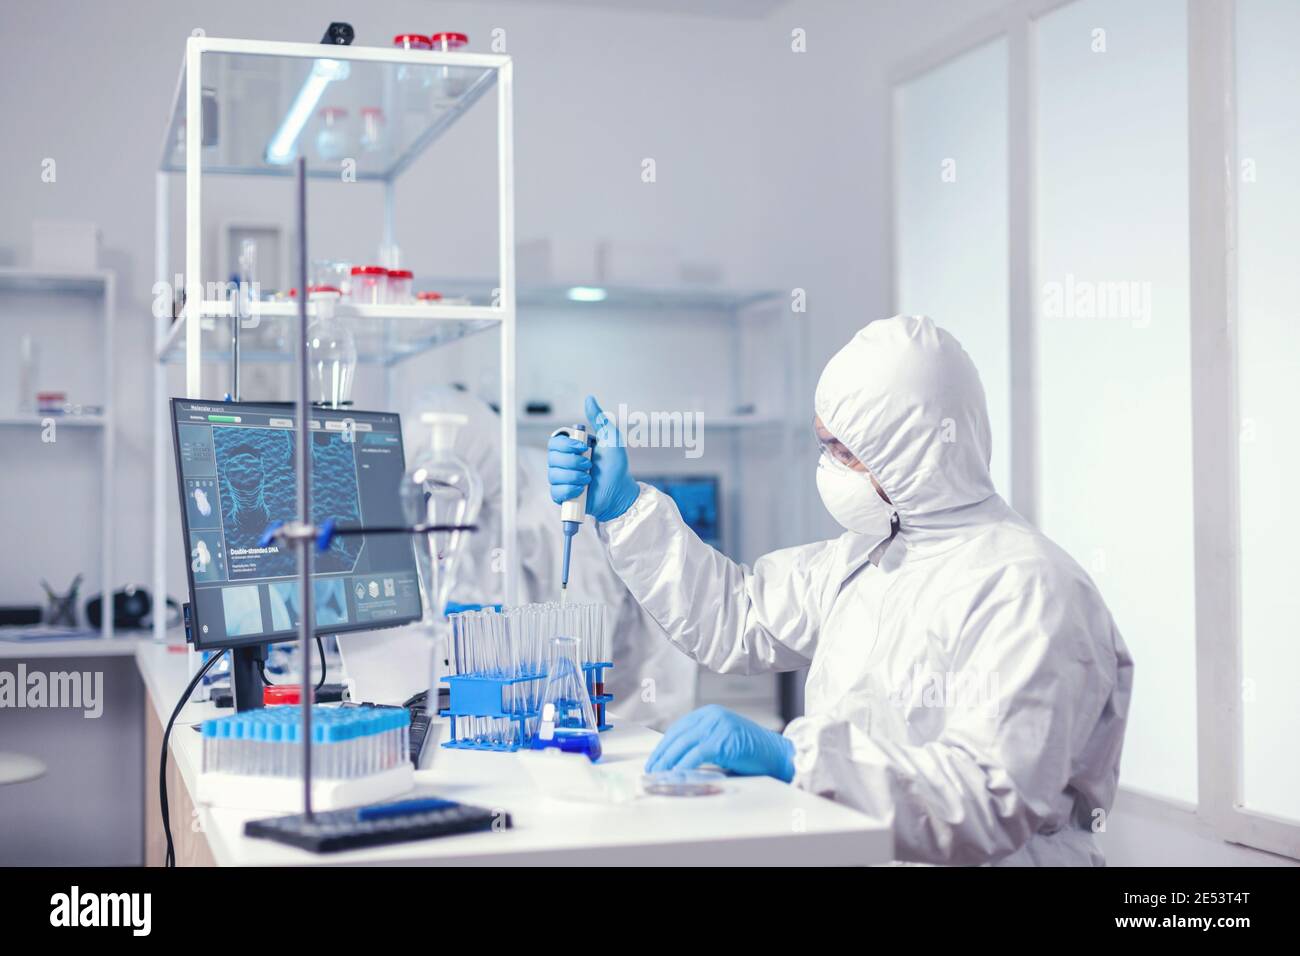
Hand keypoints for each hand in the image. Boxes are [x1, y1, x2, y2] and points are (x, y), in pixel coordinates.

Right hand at [547, 395, 639, 521]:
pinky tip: (583, 490)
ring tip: (589, 479)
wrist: (620, 490)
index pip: (554, 441)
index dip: (567, 444)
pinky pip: (556, 491)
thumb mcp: (610, 438)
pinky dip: (571, 490)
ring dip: (575, 476)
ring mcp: (561, 479)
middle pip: (552, 457)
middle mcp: (562, 462)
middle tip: (589, 465)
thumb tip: (589, 398)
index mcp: (570, 448)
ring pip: (554, 474)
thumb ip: (598, 419)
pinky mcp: (562, 496)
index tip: (584, 447)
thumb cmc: (615, 465)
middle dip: (573, 461)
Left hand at [645, 705, 795, 781]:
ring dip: (667, 761)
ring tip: (658, 774)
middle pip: (677, 735)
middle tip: (651, 769)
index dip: (664, 744)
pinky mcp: (722, 740)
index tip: (655, 758)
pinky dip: (682, 766)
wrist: (778, 754)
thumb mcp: (723, 740)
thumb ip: (703, 743)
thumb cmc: (753, 752)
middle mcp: (712, 715)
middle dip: (661, 754)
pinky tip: (675, 775)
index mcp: (710, 713)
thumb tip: (677, 759)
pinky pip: (695, 755)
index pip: (679, 728)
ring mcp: (718, 726)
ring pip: (683, 744)